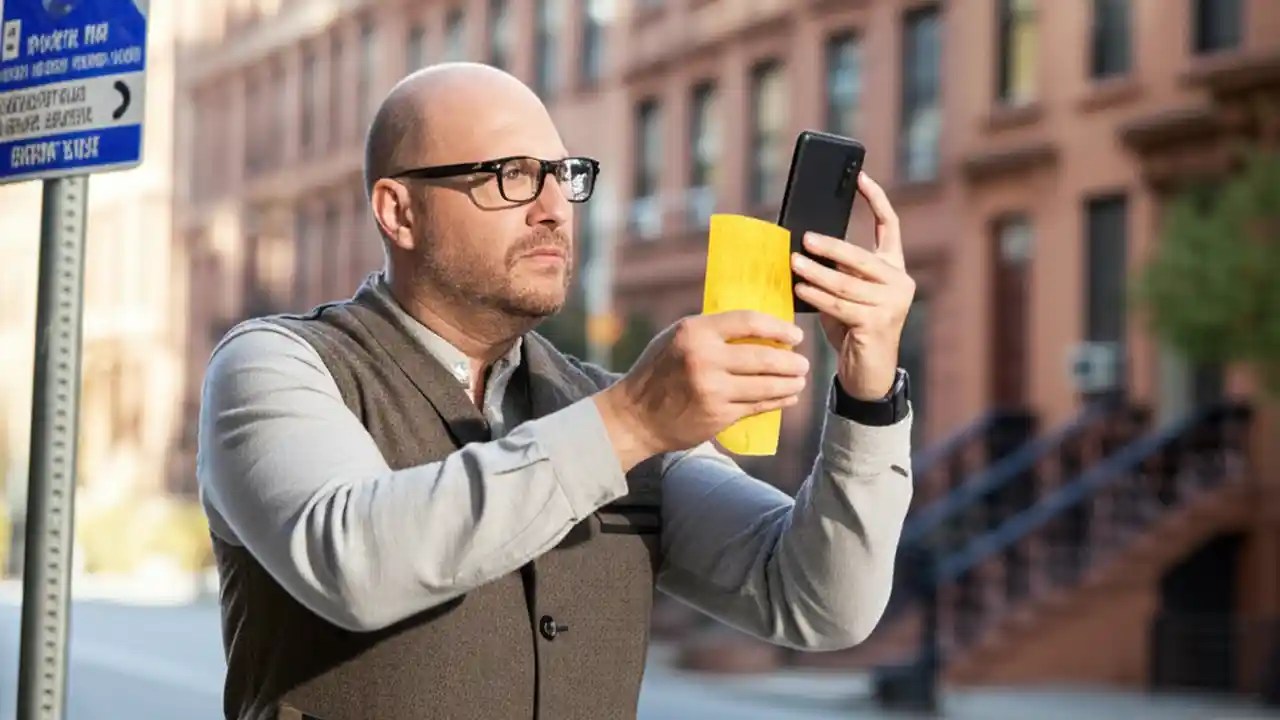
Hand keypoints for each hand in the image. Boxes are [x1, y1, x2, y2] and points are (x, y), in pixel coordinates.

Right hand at [595, 311, 809, 467]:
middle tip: (803, 363)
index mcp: (694, 332)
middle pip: (764, 357)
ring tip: (799, 380)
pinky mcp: (718, 416)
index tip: (794, 335)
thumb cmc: (658, 371)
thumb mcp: (677, 338)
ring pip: (766, 385)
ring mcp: (712, 390)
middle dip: (791, 361)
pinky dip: (777, 401)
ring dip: (790, 383)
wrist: (635, 416)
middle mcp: (704, 360)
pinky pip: (757, 407)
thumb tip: (760, 326)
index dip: (778, 327)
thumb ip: (712, 330)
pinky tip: (786, 397)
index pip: (748, 322)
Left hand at [790, 172, 915, 400]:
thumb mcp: (847, 295)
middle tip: (804, 238)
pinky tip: (800, 289)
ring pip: (846, 283)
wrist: (869, 374)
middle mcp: (899, 282)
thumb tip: (803, 249)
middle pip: (861, 256)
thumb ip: (838, 273)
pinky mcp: (878, 323)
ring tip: (793, 263)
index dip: (876, 199)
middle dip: (831, 246)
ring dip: (815, 273)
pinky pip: (840, 305)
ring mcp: (892, 303)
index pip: (890, 226)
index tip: (861, 176)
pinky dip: (817, 297)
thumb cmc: (853, 330)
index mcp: (894, 269)